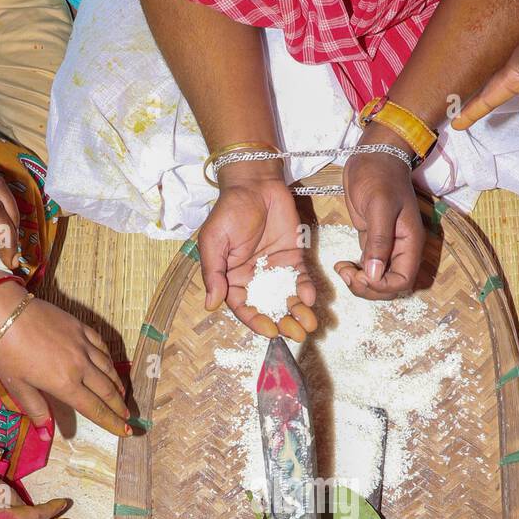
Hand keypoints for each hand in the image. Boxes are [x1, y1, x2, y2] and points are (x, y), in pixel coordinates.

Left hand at [0, 279, 130, 435]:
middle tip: (128, 418)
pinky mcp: (81, 328)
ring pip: (109, 369)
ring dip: (118, 385)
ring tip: (122, 396)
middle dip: (119, 407)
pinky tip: (110, 365)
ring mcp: (83, 345)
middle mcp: (80, 366)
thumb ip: (36, 410)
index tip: (125, 431)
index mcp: (64, 384)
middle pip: (107, 391)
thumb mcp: (17, 385)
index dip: (111, 422)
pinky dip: (109, 360)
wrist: (7, 310)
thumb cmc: (7, 350)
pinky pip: (102, 346)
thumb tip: (46, 435)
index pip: (94, 409)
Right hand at [199, 164, 316, 339]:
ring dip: (298, 313)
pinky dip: (306, 290)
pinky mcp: (294, 258)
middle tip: (296, 334)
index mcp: (233, 280)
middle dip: (283, 323)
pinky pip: (301, 279)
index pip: (245, 308)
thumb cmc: (229, 211)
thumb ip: (214, 274)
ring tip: (309, 324)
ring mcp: (276, 270)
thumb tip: (209, 305)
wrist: (254, 184)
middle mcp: (255, 280)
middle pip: (269, 308)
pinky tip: (309, 297)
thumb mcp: (214, 242)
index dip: (257, 322)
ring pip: (287, 298)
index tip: (270, 331)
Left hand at [338, 130, 423, 299]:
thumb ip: (378, 241)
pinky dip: (356, 273)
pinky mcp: (373, 242)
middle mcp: (401, 249)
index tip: (360, 275)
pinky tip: (342, 264)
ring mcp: (387, 247)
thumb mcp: (379, 206)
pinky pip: (368, 268)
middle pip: (391, 286)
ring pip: (378, 280)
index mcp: (410, 243)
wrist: (373, 156)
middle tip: (346, 274)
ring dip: (360, 283)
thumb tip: (374, 273)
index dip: (382, 286)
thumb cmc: (379, 176)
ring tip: (342, 269)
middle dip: (369, 288)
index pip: (403, 281)